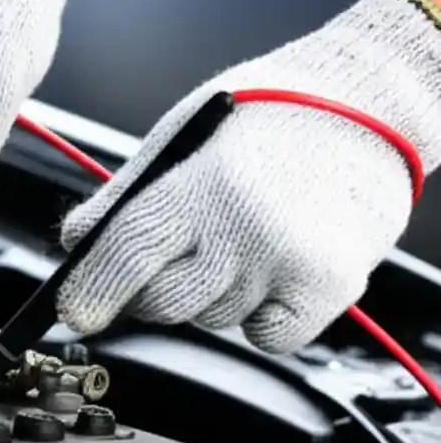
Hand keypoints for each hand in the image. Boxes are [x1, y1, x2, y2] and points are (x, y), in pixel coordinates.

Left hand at [57, 0, 440, 352]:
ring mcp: (287, 262)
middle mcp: (241, 227)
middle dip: (149, 291)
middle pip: (161, 302)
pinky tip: (274, 268)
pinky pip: (266, 337)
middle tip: (175, 255)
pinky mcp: (329, 288)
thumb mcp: (180, 136)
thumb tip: (76, 243)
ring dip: (210, 296)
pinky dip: (262, 317)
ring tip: (241, 239)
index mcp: (197, 184)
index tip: (75, 312)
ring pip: (211, 320)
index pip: (124, 254)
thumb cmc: (267, 115)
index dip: (90, 290)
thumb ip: (126, 195)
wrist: (367, 105)